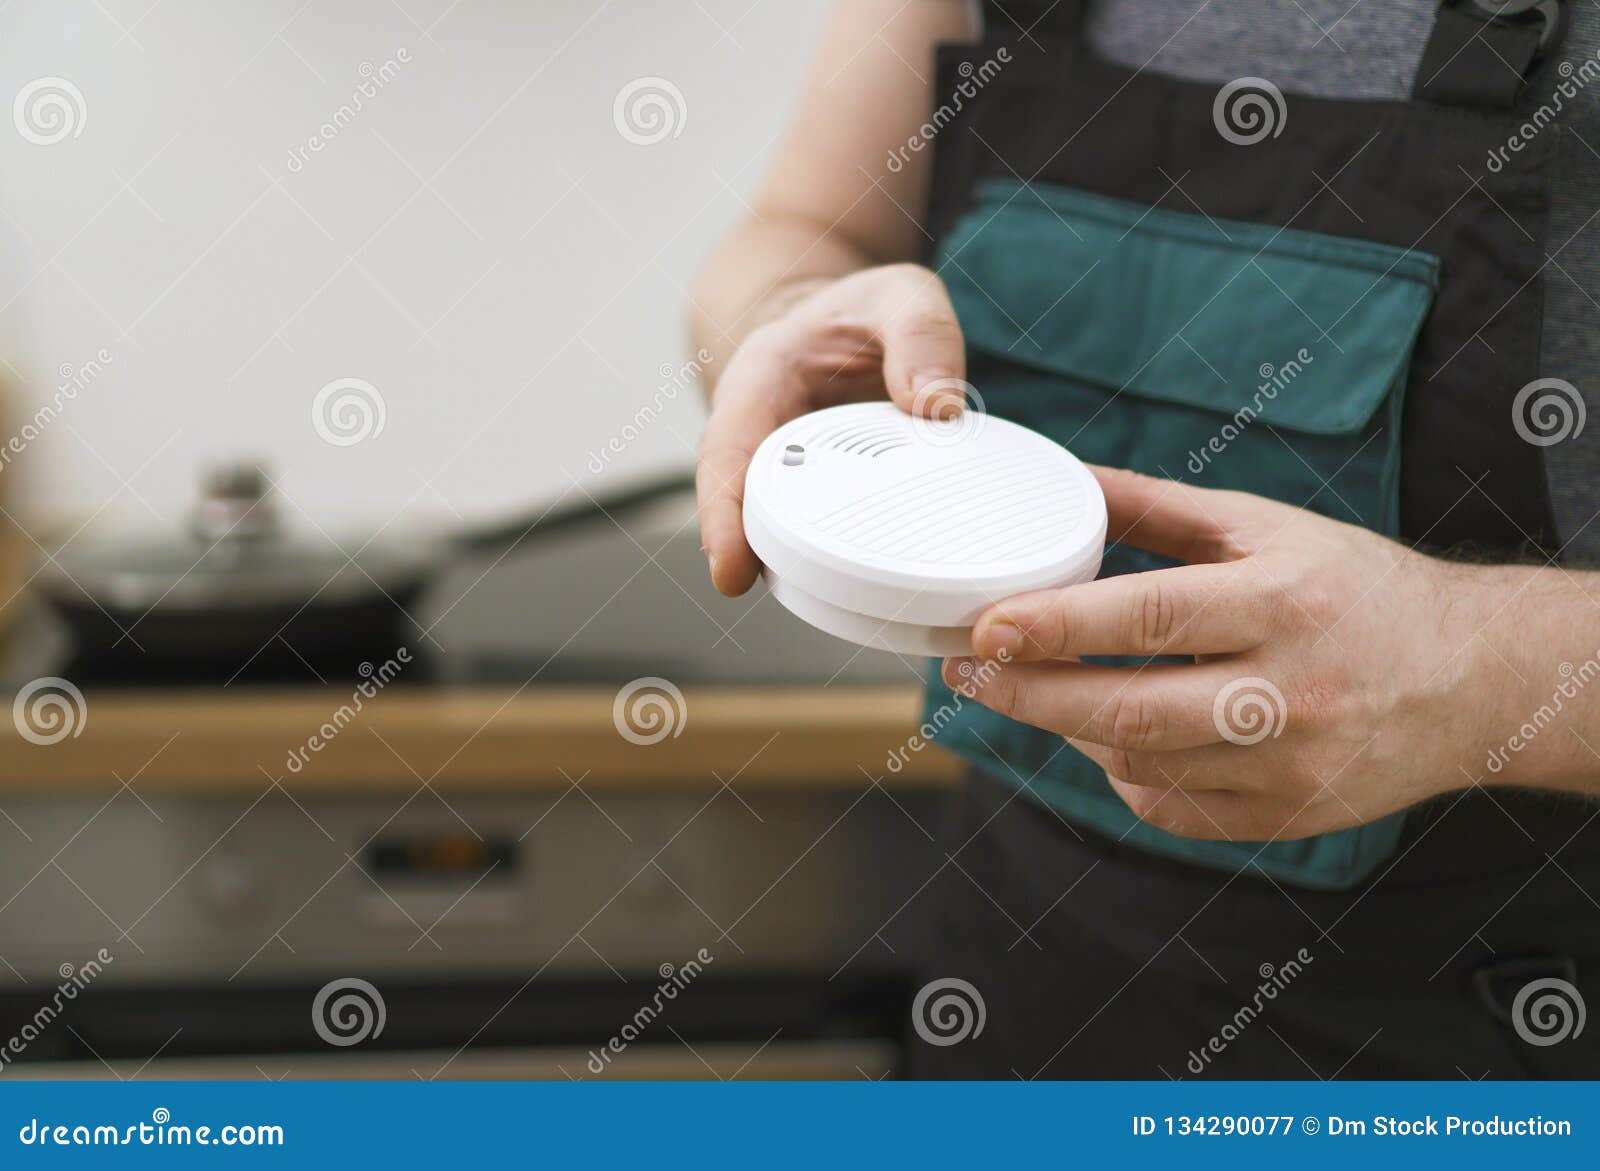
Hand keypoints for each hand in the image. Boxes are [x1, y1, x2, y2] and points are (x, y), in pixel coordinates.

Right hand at [696, 264, 966, 595]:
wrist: (846, 323)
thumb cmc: (866, 313)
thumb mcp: (901, 297)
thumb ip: (921, 337)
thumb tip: (938, 408)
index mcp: (764, 378)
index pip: (727, 451)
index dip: (723, 513)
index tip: (730, 568)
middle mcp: (760, 431)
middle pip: (739, 503)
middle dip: (747, 550)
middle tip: (766, 594)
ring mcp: (782, 469)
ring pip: (771, 526)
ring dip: (788, 565)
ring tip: (827, 603)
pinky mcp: (812, 493)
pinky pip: (810, 529)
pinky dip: (828, 559)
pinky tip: (863, 592)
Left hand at [943, 466, 1504, 841]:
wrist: (1471, 680)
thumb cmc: (1354, 589)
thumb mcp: (1264, 527)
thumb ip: (1156, 508)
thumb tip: (1064, 479)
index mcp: (1286, 603)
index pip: (1151, 617)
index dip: (1057, 626)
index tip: (984, 625)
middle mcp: (1291, 693)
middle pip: (1130, 711)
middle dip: (1029, 696)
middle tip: (966, 671)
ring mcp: (1290, 768)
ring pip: (1140, 765)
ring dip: (1067, 729)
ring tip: (1031, 689)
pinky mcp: (1284, 819)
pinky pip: (1170, 807)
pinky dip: (1122, 770)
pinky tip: (1106, 733)